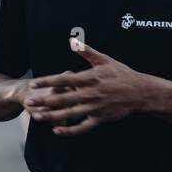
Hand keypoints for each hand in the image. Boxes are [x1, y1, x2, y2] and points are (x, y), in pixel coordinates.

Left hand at [23, 39, 148, 135]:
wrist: (142, 92)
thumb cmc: (122, 74)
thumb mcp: (105, 60)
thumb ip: (87, 51)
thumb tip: (73, 40)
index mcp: (90, 78)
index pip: (64, 80)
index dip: (48, 82)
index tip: (34, 84)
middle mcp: (91, 93)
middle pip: (63, 98)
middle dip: (44, 100)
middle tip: (29, 101)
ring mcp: (96, 107)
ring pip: (70, 113)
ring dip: (52, 116)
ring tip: (37, 116)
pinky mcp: (101, 119)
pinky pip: (83, 127)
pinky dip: (70, 130)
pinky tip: (56, 130)